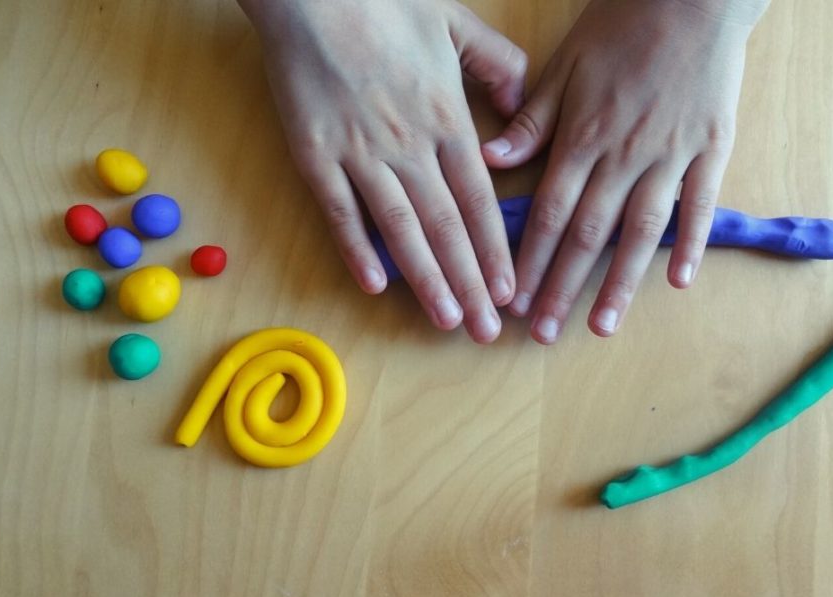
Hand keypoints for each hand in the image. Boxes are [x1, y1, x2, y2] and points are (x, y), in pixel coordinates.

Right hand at [240, 0, 527, 342]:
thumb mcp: (456, 20)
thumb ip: (496, 63)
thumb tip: (518, 98)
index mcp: (447, 117)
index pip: (480, 200)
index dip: (496, 251)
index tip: (510, 290)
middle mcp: (410, 145)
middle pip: (447, 228)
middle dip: (471, 284)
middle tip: (488, 330)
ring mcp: (360, 153)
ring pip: (401, 229)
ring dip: (427, 280)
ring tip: (447, 322)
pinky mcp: (314, 154)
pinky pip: (339, 212)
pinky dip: (356, 250)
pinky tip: (374, 286)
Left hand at [483, 0, 768, 343]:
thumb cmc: (622, 25)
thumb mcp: (565, 63)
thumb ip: (531, 119)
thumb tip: (490, 160)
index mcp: (583, 135)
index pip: (552, 212)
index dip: (532, 260)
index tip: (515, 301)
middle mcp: (624, 154)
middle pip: (588, 233)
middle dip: (563, 288)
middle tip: (545, 335)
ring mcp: (671, 155)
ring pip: (641, 230)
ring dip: (620, 282)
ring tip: (603, 326)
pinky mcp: (711, 148)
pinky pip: (701, 203)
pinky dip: (693, 243)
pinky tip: (680, 282)